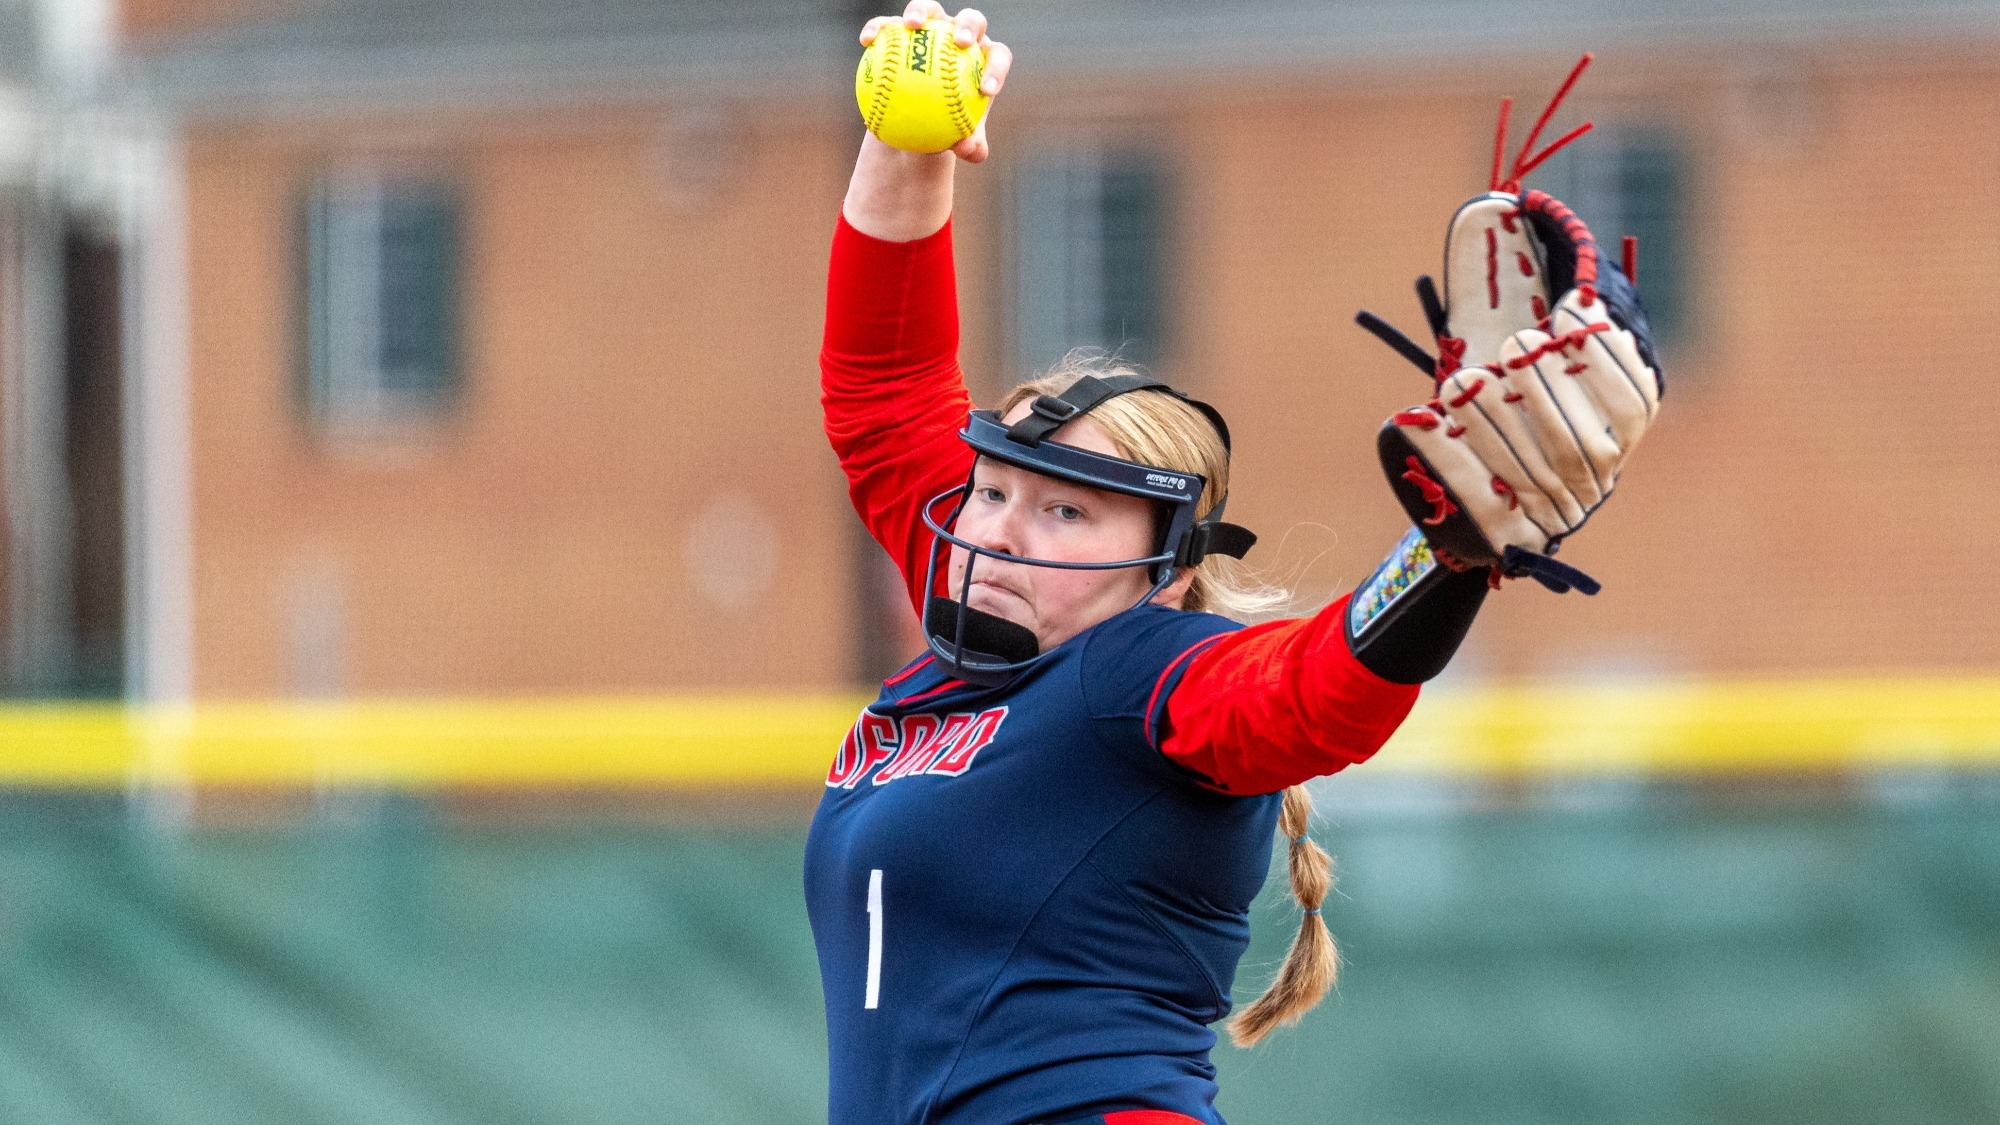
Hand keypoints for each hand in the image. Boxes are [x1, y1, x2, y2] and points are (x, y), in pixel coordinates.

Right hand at [859, 3, 1012, 162]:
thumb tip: (969, 150)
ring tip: (912, 25)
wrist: (914, 118)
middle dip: (967, 26)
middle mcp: (961, 37)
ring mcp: (933, 28)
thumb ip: (970, 147)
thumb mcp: (956, 143)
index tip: (986, 90)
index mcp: (983, 59)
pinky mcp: (902, 28)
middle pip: (971, 20)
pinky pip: (889, 24)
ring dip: (922, 11)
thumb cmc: (943, 129)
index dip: (996, 68)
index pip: (997, 57)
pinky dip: (879, 28)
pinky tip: (867, 40)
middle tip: (959, 42)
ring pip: (930, 10)